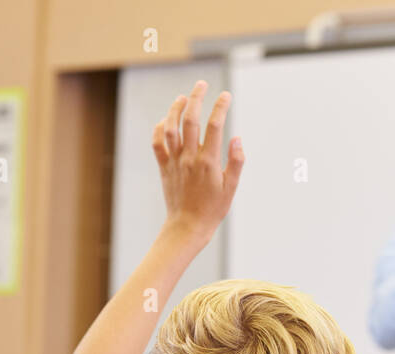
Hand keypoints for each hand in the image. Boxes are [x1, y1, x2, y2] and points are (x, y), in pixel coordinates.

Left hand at [152, 80, 243, 243]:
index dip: (220, 107)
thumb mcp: (231, 188)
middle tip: (202, 84)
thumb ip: (236, 162)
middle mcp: (189, 158)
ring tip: (183, 97)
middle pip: (190, 120)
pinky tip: (166, 121)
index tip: (226, 95)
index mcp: (208, 162)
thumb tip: (236, 138)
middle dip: (196, 98)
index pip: (215, 126)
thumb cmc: (212, 209)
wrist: (187, 227)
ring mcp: (174, 162)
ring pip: (171, 128)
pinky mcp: (164, 167)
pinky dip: (159, 129)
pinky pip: (158, 143)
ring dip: (175, 109)